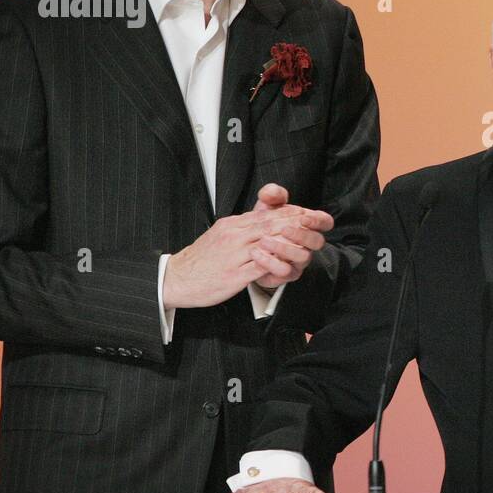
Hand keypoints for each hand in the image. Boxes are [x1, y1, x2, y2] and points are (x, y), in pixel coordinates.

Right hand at [163, 188, 332, 308]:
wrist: (176, 278)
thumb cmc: (202, 259)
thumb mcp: (223, 235)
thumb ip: (245, 228)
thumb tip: (266, 221)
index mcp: (233, 224)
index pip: (267, 214)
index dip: (291, 214)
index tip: (309, 216)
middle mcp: (235, 235)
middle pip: (272, 225)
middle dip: (297, 226)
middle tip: (316, 229)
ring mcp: (235, 254)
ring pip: (270, 244)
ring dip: (291, 246)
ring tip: (306, 249)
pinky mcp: (234, 274)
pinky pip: (261, 267)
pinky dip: (278, 266)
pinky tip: (290, 268)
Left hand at [248, 183, 332, 288]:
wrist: (248, 251)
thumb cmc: (263, 226)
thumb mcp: (266, 208)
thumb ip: (271, 196)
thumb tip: (272, 192)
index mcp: (308, 226)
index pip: (325, 222)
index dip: (319, 220)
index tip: (303, 218)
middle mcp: (307, 245)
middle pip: (318, 241)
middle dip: (302, 235)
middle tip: (284, 229)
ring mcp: (298, 262)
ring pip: (302, 257)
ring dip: (283, 248)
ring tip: (263, 241)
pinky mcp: (285, 275)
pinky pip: (284, 271)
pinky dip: (269, 262)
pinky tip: (255, 254)